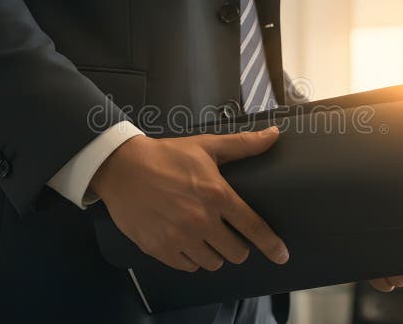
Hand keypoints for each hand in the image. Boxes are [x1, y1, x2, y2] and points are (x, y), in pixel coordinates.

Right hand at [90, 127, 288, 271]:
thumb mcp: (206, 146)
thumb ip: (243, 144)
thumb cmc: (166, 155)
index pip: (253, 227)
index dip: (271, 245)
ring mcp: (179, 237)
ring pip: (212, 263)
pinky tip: (187, 244)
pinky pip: (187, 266)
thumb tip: (274, 135)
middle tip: (228, 235)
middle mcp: (201, 221)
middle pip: (235, 252)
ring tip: (207, 239)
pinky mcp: (159, 248)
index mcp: (217, 195)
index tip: (281, 255)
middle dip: (237, 246)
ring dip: (214, 254)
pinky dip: (191, 259)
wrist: (121, 167)